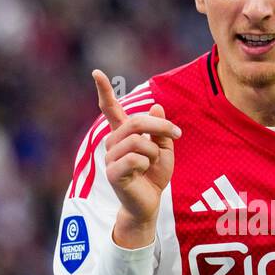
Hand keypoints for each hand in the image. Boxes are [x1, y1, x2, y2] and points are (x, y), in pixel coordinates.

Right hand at [92, 70, 179, 244]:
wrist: (150, 203)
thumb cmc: (154, 175)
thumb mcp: (163, 149)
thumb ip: (160, 129)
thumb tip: (156, 107)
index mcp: (123, 134)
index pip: (111, 108)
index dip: (104, 90)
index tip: (96, 72)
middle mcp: (113, 142)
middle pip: (136, 122)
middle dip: (162, 126)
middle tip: (177, 134)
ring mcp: (110, 157)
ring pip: (137, 141)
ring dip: (154, 151)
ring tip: (152, 162)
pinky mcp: (112, 173)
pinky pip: (134, 158)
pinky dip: (147, 163)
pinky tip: (143, 172)